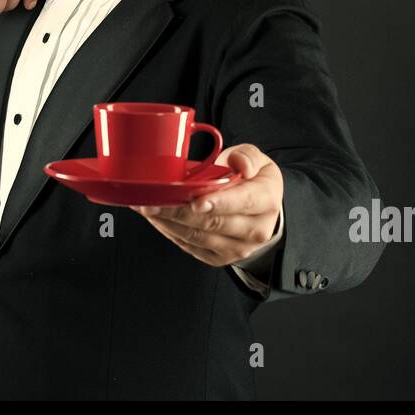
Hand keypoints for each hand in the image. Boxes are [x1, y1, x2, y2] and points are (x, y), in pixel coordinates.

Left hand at [129, 144, 283, 267]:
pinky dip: (170, 232)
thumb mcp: (258, 160)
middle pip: (213, 222)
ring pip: (198, 237)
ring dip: (168, 222)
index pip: (241, 202)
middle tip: (153, 201)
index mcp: (267, 201)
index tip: (195, 201)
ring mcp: (237, 248)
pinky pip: (190, 246)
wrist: (260, 211)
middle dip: (179, 212)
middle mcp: (255, 229)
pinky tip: (157, 218)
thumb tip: (240, 165)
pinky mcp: (220, 258)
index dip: (217, 202)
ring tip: (148, 207)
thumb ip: (248, 157)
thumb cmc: (253, 181)